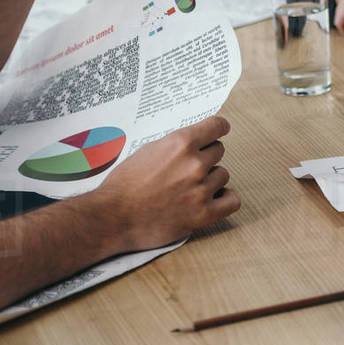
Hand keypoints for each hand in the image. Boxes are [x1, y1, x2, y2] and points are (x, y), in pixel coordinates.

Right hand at [93, 116, 239, 251]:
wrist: (111, 217)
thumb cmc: (124, 185)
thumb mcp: (148, 151)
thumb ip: (175, 145)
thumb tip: (195, 141)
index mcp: (180, 144)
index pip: (217, 126)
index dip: (218, 128)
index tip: (219, 131)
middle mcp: (194, 164)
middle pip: (218, 151)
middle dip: (205, 157)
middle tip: (188, 168)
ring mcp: (200, 190)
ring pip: (223, 175)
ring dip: (211, 179)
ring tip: (190, 187)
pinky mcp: (203, 214)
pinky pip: (232, 201)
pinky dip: (225, 199)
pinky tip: (214, 199)